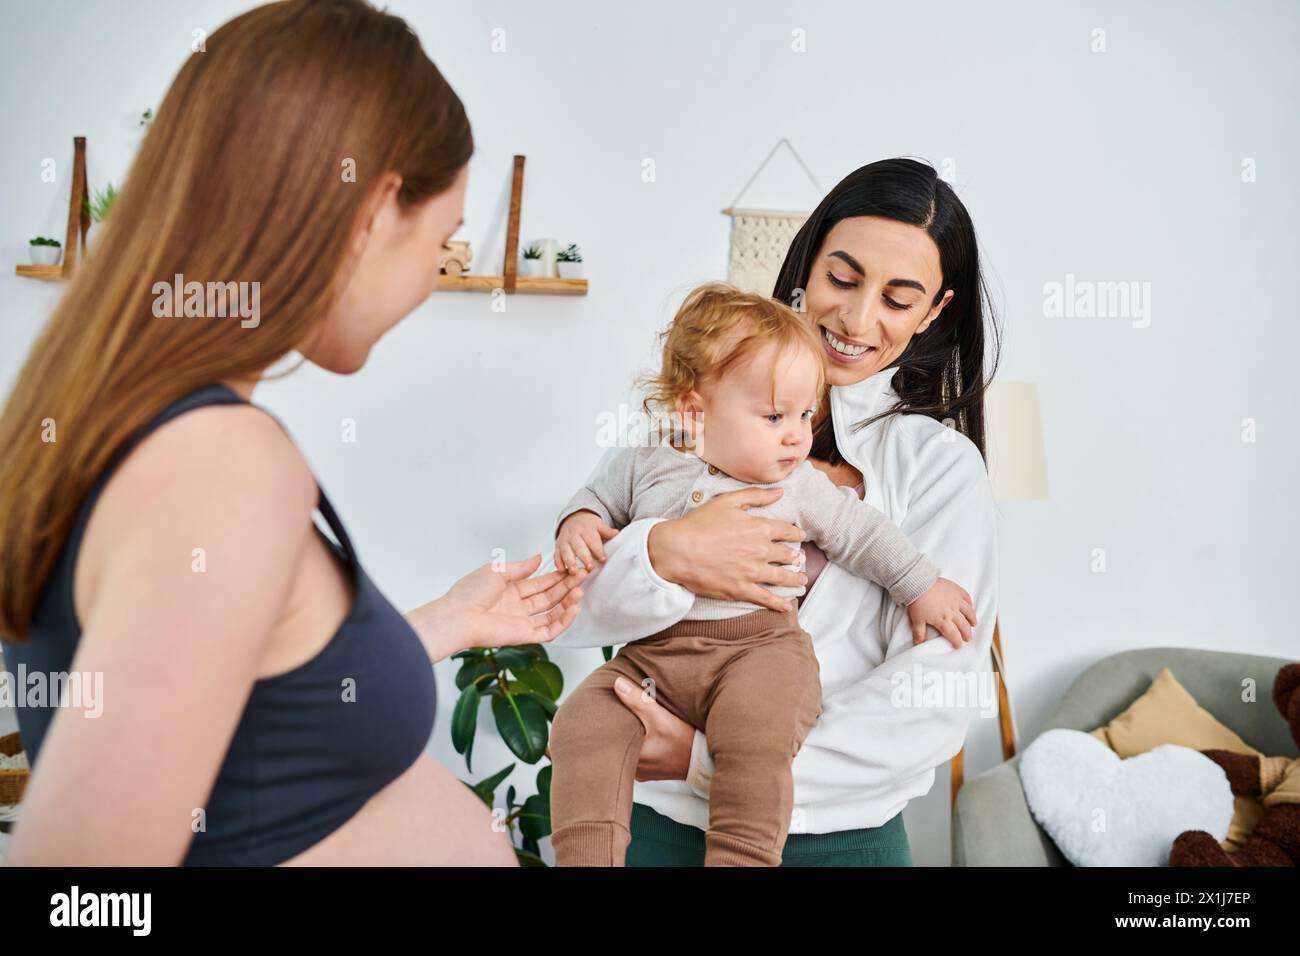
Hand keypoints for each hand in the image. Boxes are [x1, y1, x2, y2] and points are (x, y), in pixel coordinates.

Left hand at [410, 554, 583, 659]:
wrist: (458, 616)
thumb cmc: (470, 592)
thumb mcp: (497, 571)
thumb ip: (521, 567)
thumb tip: (538, 558)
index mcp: (510, 591)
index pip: (540, 583)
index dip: (556, 576)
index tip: (571, 567)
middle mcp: (518, 607)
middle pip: (549, 597)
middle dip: (566, 586)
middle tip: (582, 575)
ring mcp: (522, 622)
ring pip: (552, 613)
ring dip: (567, 602)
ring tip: (580, 590)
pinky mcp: (525, 636)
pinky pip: (549, 630)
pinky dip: (563, 621)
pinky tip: (573, 608)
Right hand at [554, 510, 618, 572]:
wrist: (572, 519)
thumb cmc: (588, 525)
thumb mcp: (599, 525)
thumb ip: (607, 531)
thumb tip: (616, 533)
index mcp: (586, 530)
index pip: (593, 540)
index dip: (598, 550)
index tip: (603, 559)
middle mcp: (574, 535)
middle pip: (579, 547)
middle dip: (584, 558)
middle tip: (590, 568)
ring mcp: (565, 541)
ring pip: (566, 552)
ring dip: (569, 562)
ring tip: (574, 572)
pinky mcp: (558, 547)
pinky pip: (556, 555)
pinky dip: (558, 564)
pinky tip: (563, 571)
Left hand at [610, 675, 695, 781]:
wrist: (706, 762)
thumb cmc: (686, 743)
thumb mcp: (661, 717)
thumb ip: (638, 700)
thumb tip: (617, 684)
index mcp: (633, 757)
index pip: (609, 738)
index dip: (606, 722)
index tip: (606, 708)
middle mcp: (635, 769)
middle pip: (618, 744)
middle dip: (618, 728)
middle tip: (617, 711)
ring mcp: (643, 772)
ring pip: (628, 750)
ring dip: (630, 736)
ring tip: (631, 720)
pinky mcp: (651, 771)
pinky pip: (638, 756)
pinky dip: (639, 744)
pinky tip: (645, 734)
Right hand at [645, 487, 806, 612]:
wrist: (677, 550)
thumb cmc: (699, 524)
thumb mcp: (727, 501)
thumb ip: (756, 496)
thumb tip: (780, 492)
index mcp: (759, 528)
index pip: (785, 531)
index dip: (795, 534)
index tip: (799, 537)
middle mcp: (760, 550)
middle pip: (786, 554)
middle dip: (796, 557)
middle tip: (800, 560)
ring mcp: (752, 572)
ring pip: (782, 577)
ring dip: (795, 579)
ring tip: (801, 580)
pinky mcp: (741, 589)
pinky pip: (765, 598)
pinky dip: (778, 603)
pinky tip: (786, 606)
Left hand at [907, 577, 976, 648]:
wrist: (920, 584)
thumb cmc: (918, 601)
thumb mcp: (917, 620)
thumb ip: (919, 633)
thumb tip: (919, 643)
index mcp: (943, 621)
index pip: (953, 635)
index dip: (957, 642)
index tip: (958, 645)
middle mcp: (952, 612)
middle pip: (963, 626)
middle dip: (967, 634)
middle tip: (968, 638)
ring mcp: (956, 601)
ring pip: (969, 612)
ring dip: (972, 619)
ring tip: (973, 624)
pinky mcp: (957, 590)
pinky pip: (967, 598)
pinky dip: (970, 604)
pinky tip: (970, 607)